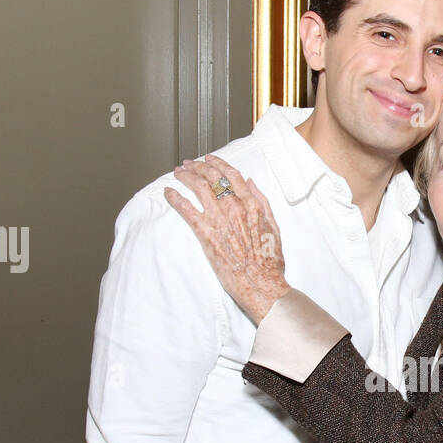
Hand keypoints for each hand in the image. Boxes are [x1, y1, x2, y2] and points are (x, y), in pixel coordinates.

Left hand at [164, 155, 290, 323]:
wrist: (261, 283)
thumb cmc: (269, 262)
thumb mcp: (273, 227)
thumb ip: (262, 202)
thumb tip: (251, 183)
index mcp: (251, 205)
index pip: (231, 175)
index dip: (217, 163)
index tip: (209, 159)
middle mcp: (234, 207)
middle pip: (212, 176)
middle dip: (198, 166)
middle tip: (189, 165)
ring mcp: (219, 219)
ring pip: (198, 186)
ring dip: (186, 176)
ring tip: (178, 173)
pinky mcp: (205, 233)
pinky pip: (186, 209)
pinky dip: (175, 197)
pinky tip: (169, 193)